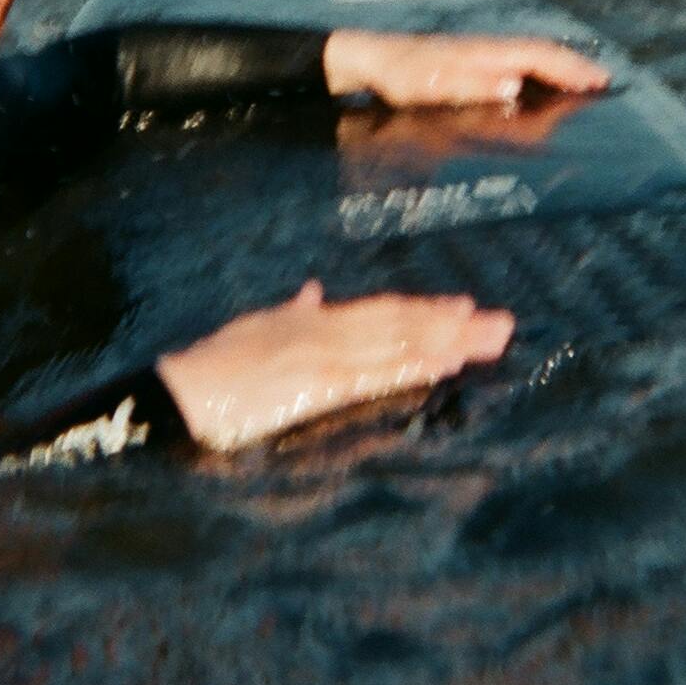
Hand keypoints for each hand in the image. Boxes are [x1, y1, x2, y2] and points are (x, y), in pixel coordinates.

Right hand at [153, 281, 513, 450]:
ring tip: (487, 340)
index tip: (464, 307)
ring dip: (446, 341)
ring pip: (396, 344)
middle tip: (502, 325)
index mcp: (312, 320)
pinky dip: (410, 366)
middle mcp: (325, 332)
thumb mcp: (256, 327)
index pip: (381, 312)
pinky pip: (374, 375)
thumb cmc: (211, 366)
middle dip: (453, 324)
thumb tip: (313, 291)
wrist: (182, 393)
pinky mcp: (317, 386)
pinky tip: (442, 364)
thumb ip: (290, 311)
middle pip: (401, 324)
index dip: (426, 309)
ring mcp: (323, 357)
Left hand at [322, 30, 610, 108]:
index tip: (600, 82)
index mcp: (484, 51)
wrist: (370, 58)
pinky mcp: (470, 60)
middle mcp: (487, 48)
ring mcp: (480, 52)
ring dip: (559, 67)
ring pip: (530, 55)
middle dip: (574, 65)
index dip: (571, 69)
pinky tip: (540, 83)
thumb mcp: (432, 86)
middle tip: (605, 83)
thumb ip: (473, 85)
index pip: (539, 55)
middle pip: (541, 52)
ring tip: (584, 83)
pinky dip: (538, 70)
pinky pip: (516, 61)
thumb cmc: (400, 75)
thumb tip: (516, 83)